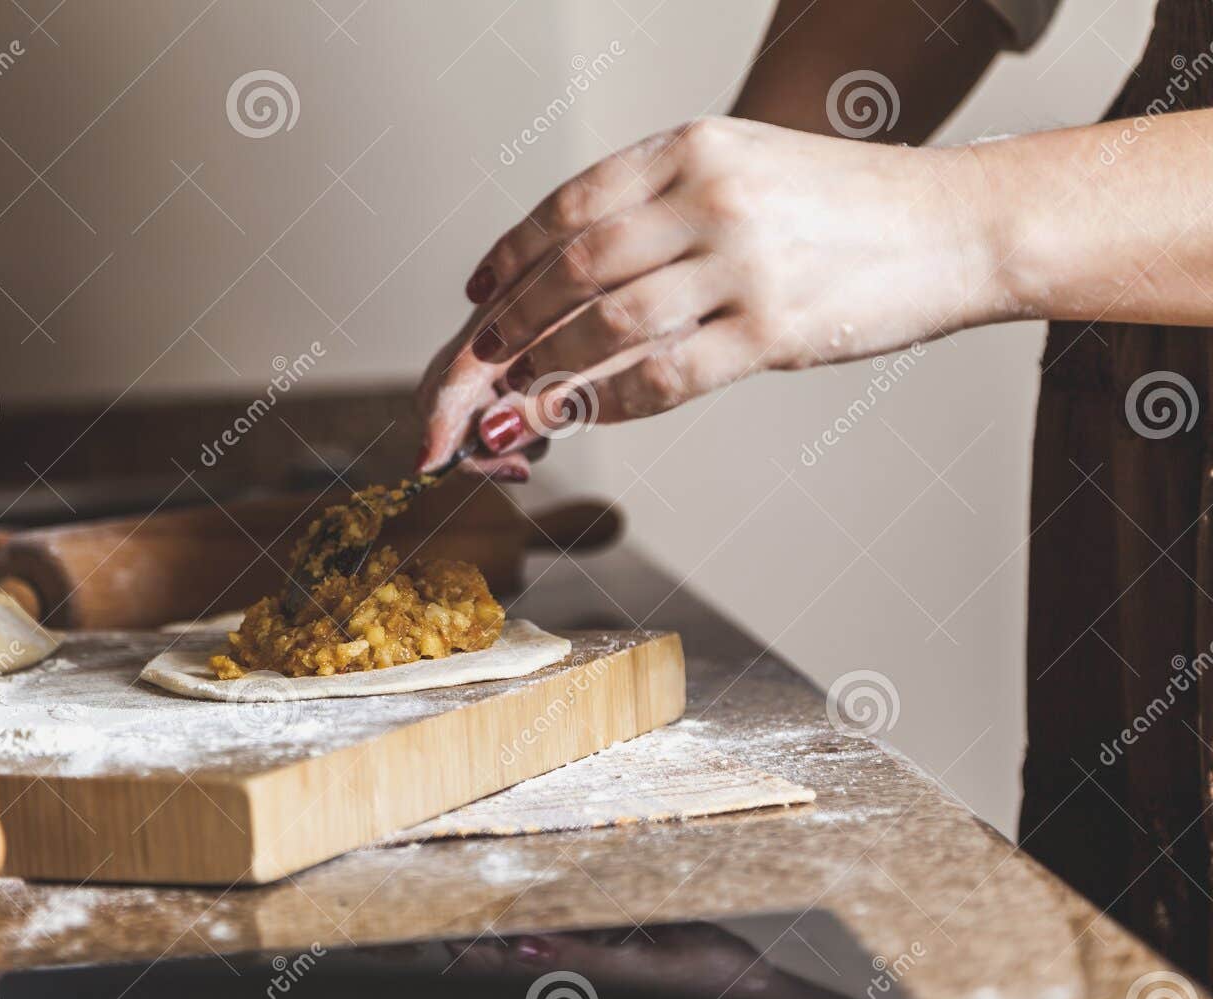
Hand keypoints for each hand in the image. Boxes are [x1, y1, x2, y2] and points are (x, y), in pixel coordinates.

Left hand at [416, 116, 1000, 472]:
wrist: (958, 226)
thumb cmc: (846, 204)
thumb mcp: (747, 166)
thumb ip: (665, 202)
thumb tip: (575, 263)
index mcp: (694, 147)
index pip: (569, 206)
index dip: (510, 256)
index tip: (479, 292)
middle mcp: (710, 196)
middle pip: (571, 268)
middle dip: (507, 324)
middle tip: (474, 364)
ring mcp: (743, 263)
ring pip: (605, 324)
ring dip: (546, 369)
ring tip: (516, 397)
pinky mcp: (773, 330)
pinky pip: (663, 376)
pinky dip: (609, 402)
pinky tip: (582, 416)